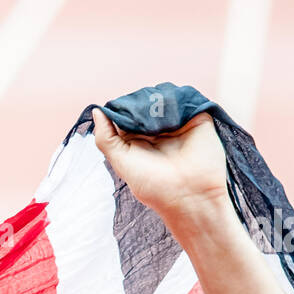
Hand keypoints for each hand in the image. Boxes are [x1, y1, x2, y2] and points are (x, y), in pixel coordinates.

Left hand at [91, 109, 228, 219]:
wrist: (190, 195)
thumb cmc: (153, 185)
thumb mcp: (121, 162)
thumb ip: (106, 138)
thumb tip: (97, 111)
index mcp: (136, 139)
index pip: (125, 114)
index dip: (120, 109)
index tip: (119, 111)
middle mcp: (156, 129)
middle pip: (142, 103)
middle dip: (138, 104)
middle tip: (139, 116)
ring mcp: (176, 122)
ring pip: (162, 97)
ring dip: (156, 100)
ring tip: (155, 118)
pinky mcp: (197, 118)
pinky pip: (184, 99)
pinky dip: (175, 98)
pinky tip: (169, 110)